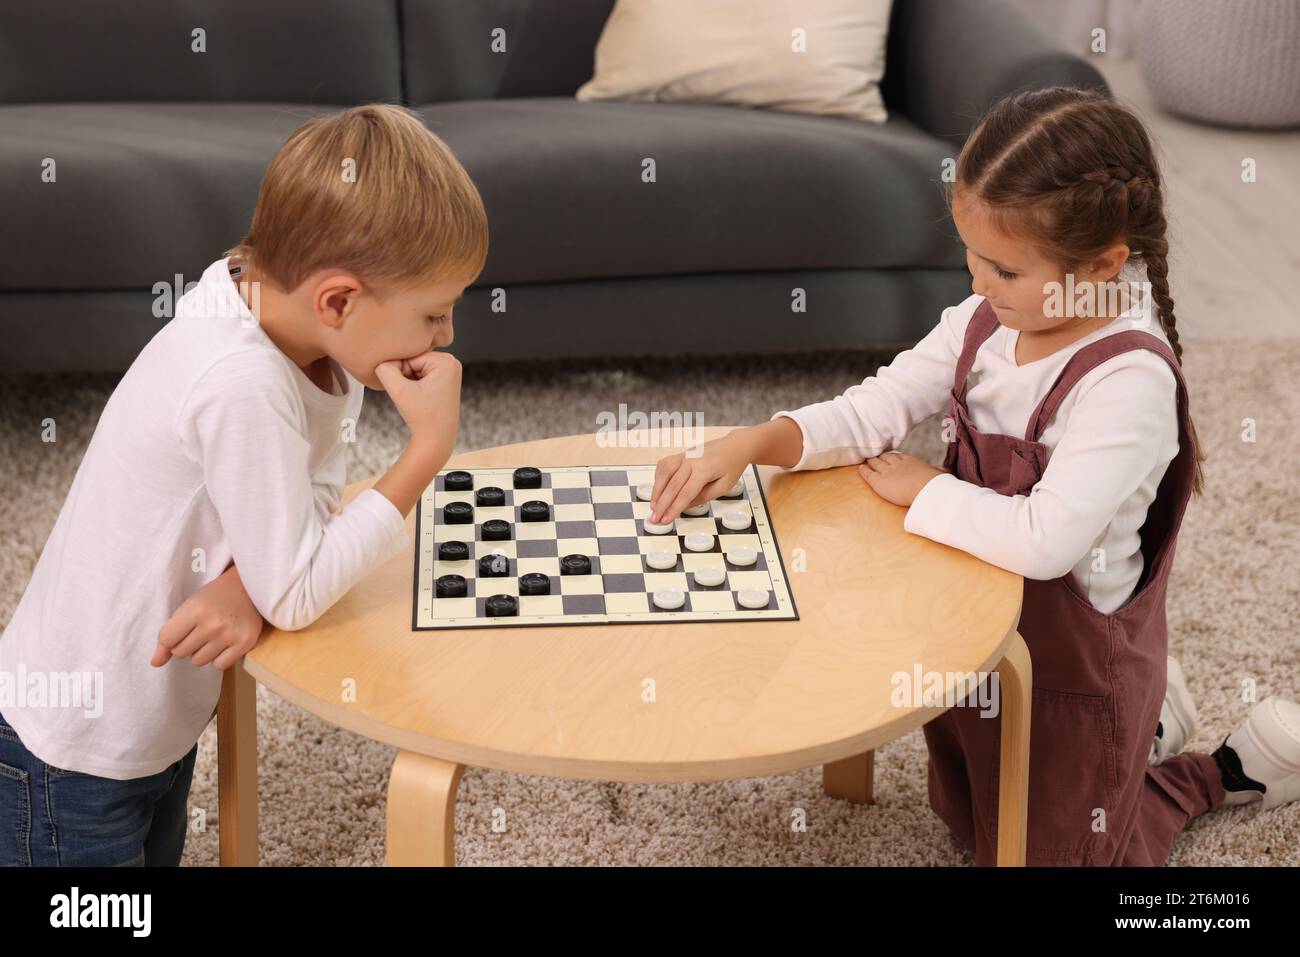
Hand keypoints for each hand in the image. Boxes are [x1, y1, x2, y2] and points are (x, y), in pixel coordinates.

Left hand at [151, 563, 265, 670]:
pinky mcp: (244, 643)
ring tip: (212, 636)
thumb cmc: (213, 598)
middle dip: (186, 644)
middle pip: (181, 653)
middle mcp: (212, 624)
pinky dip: (219, 658)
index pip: (166, 640)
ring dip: (202, 652)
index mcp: (194, 610)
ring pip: (198, 661)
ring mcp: (229, 635)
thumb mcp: (187, 609)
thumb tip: (155, 663)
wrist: (247, 587)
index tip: (183, 628)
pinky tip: (224, 644)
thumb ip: (168, 636)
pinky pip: (219, 665)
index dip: (171, 637)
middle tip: (200, 630)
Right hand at [375, 351, 461, 464]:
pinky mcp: (445, 381)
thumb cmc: (422, 416)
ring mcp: (450, 372)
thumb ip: (385, 368)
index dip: (401, 372)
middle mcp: (452, 362)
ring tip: (417, 398)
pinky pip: (421, 375)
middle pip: (414, 360)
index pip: (409, 356)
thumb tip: (383, 358)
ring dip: (409, 381)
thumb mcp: (398, 389)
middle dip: (406, 376)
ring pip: (416, 368)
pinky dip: (415, 385)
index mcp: (446, 361)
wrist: (436, 439)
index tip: (409, 391)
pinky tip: (420, 399)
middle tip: (414, 396)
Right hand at [649, 433, 748, 524]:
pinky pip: (664, 465)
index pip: (685, 493)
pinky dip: (658, 477)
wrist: (734, 446)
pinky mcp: (681, 453)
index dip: (674, 508)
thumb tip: (685, 506)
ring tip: (653, 507)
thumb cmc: (732, 465)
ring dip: (656, 491)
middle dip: (661, 504)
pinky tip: (658, 489)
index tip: (666, 520)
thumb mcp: (724, 486)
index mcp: (705, 469)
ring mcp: (685, 455)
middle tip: (654, 519)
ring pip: (664, 473)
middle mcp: (692, 459)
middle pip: (672, 485)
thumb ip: (704, 496)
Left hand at [858, 451, 945, 506]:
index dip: (894, 456)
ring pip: (876, 463)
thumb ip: (939, 473)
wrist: (926, 489)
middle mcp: (897, 464)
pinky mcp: (879, 481)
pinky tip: (861, 468)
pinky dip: (864, 470)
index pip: (900, 456)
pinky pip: (868, 473)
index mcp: (911, 461)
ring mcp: (887, 471)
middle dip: (881, 457)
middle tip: (876, 457)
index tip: (891, 456)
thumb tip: (947, 474)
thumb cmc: (934, 485)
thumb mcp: (938, 475)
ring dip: (872, 461)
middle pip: (886, 457)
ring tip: (867, 460)